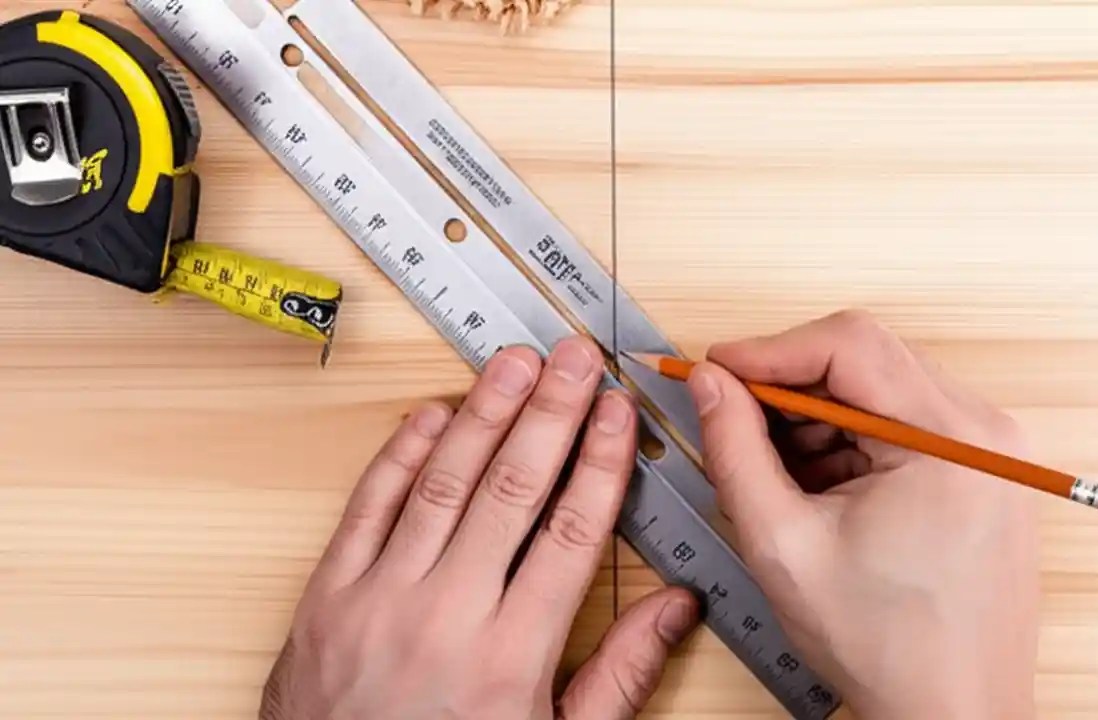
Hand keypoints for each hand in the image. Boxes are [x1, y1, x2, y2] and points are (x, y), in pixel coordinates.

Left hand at [261, 337, 697, 719]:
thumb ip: (620, 676)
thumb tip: (676, 608)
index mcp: (510, 657)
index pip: (570, 531)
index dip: (600, 461)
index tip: (618, 413)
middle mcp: (445, 617)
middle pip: (512, 489)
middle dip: (550, 412)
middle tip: (573, 357)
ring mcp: (379, 601)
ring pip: (442, 483)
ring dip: (483, 414)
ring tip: (513, 363)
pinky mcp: (328, 598)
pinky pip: (367, 509)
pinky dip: (399, 456)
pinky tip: (432, 415)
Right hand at [688, 311, 1039, 719]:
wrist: (956, 714)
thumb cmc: (891, 649)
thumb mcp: (784, 544)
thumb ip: (736, 451)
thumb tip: (711, 385)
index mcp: (951, 440)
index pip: (849, 344)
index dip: (769, 351)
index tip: (718, 371)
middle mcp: (985, 431)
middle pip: (866, 361)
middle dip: (789, 389)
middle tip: (735, 422)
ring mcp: (991, 452)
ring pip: (879, 392)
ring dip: (818, 422)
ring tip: (781, 481)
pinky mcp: (982, 471)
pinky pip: (902, 426)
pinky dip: (850, 445)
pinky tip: (820, 494)